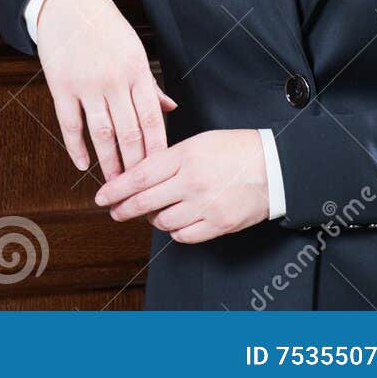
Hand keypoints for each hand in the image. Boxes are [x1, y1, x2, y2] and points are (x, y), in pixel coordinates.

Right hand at [35, 0, 175, 180]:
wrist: (66, 3)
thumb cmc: (105, 26)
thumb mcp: (134, 50)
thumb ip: (150, 84)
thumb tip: (170, 110)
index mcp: (137, 71)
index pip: (152, 120)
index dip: (156, 150)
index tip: (160, 173)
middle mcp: (114, 80)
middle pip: (129, 133)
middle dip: (135, 165)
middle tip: (138, 190)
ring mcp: (86, 84)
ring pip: (102, 133)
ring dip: (108, 162)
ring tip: (113, 183)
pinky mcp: (61, 85)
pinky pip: (70, 123)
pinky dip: (76, 147)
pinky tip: (82, 163)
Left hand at [93, 128, 270, 242]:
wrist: (274, 167)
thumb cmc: (236, 150)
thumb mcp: (198, 142)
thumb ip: (168, 157)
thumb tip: (140, 173)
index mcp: (185, 157)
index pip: (139, 176)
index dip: (116, 189)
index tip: (102, 195)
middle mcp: (192, 182)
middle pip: (145, 202)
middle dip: (123, 208)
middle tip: (114, 210)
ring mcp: (205, 205)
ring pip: (162, 221)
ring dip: (151, 218)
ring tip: (151, 211)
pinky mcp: (218, 224)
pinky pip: (184, 235)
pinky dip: (174, 231)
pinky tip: (174, 221)